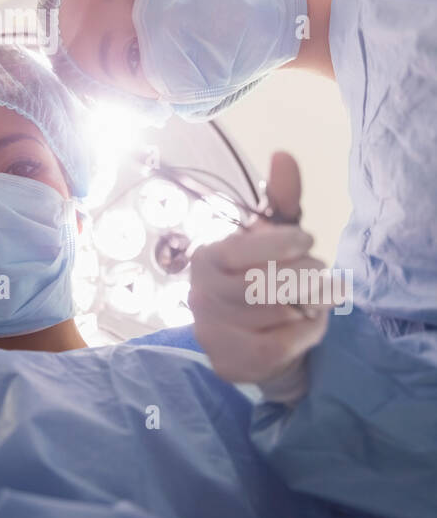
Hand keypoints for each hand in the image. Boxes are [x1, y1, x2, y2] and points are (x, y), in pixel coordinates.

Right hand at [188, 152, 330, 401]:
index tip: (306, 243)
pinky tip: (306, 325)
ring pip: (277, 311)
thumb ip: (280, 199)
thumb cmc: (267, 282)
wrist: (262, 346)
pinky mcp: (230, 363)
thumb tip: (283, 154)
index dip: (288, 244)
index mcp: (206, 258)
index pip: (251, 246)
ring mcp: (210, 332)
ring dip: (310, 305)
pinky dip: (306, 332)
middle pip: (269, 282)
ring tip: (312, 301)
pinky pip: (282, 343)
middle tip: (318, 278)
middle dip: (306, 277)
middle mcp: (199, 294)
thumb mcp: (275, 238)